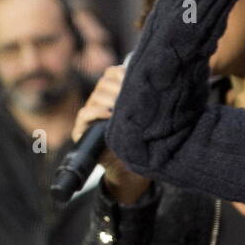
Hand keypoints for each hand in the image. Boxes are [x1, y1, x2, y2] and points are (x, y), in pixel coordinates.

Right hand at [71, 63, 149, 203]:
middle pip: (104, 82)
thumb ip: (147, 103)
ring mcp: (90, 115)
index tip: (135, 79)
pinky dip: (96, 111)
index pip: (111, 74)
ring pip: (95, 95)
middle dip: (118, 87)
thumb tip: (161, 85)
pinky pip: (85, 114)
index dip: (121, 73)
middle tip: (131, 95)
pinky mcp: (82, 130)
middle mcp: (99, 102)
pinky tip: (109, 114)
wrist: (129, 171)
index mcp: (113, 94)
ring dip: (109, 98)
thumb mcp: (145, 120)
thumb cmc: (140, 143)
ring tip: (122, 105)